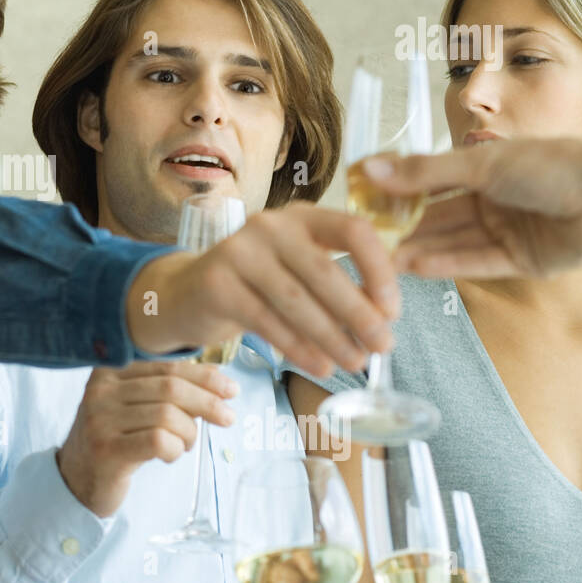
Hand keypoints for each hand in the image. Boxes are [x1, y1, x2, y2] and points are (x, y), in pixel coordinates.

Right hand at [56, 361, 238, 517]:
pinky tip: (171, 455)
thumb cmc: (115, 440)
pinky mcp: (107, 450)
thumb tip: (217, 381)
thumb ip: (162, 390)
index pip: (165, 366)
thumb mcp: (131, 406)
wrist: (76, 480)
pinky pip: (158, 441)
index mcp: (109, 372)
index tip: (230, 390)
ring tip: (185, 445)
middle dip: (207, 402)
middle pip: (169, 388)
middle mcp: (100, 390)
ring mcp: (100, 420)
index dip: (203, 376)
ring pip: (167, 415)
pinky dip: (175, 449)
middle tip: (228, 418)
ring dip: (189, 433)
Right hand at [128, 202, 399, 378]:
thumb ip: (339, 283)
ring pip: (296, 301)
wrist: (188, 292)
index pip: (353, 230)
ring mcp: (238, 251)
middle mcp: (269, 226)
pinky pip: (266, 321)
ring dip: (332, 337)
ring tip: (354, 363)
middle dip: (360, 314)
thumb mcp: (299, 271)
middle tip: (382, 347)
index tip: (392, 309)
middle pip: (325, 271)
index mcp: (301, 217)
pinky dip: (297, 347)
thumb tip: (385, 317)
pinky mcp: (216, 283)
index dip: (379, 270)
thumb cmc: (258, 285)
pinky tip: (319, 365)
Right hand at [365, 137, 581, 278]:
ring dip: (419, 249)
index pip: (431, 182)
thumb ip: (424, 172)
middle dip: (404, 227)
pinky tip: (416, 267)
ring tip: (382, 259)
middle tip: (364, 240)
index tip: (362, 201)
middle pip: (439, 217)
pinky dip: (448, 264)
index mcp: (485, 168)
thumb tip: (370, 167)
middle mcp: (493, 200)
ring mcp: (507, 231)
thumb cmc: (550, 166)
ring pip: (454, 242)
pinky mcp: (521, 261)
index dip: (398, 191)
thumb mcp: (479, 164)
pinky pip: (476, 262)